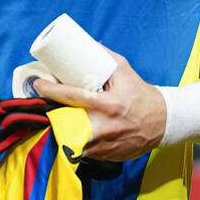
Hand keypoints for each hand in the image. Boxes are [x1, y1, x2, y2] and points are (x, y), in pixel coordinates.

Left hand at [32, 48, 166, 161]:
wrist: (162, 121)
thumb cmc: (140, 93)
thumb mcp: (124, 71)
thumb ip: (104, 57)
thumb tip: (85, 43)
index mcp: (108, 104)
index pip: (73, 96)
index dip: (51, 90)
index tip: (38, 84)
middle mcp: (105, 126)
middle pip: (66, 124)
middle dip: (48, 117)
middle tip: (37, 107)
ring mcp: (104, 144)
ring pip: (71, 142)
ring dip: (57, 133)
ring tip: (46, 122)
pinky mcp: (105, 156)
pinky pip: (82, 152)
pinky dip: (73, 144)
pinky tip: (65, 136)